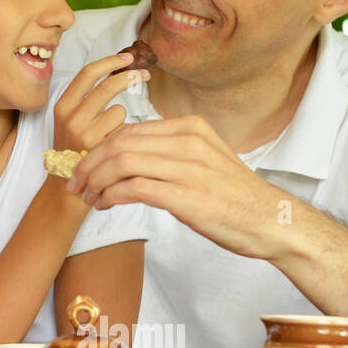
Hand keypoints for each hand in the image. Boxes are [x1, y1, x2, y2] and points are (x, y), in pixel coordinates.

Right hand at [52, 51, 149, 153]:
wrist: (67, 187)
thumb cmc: (76, 149)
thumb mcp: (71, 121)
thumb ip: (89, 99)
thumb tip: (121, 71)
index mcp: (62, 106)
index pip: (87, 74)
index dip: (109, 62)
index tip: (127, 57)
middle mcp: (70, 118)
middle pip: (107, 86)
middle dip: (130, 77)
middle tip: (144, 74)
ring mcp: (84, 134)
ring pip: (118, 110)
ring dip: (122, 118)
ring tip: (111, 133)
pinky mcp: (99, 149)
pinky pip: (124, 130)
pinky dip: (125, 135)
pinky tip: (114, 147)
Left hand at [66, 114, 291, 259]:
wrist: (271, 220)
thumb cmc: (234, 195)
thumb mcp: (203, 159)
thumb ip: (170, 151)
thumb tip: (129, 154)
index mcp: (189, 127)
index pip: (128, 130)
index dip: (99, 148)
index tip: (84, 166)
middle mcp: (187, 141)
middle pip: (118, 143)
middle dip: (88, 163)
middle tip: (75, 183)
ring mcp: (187, 167)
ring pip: (120, 162)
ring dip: (95, 180)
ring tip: (87, 196)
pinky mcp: (184, 195)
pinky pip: (132, 187)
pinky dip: (110, 195)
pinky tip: (104, 204)